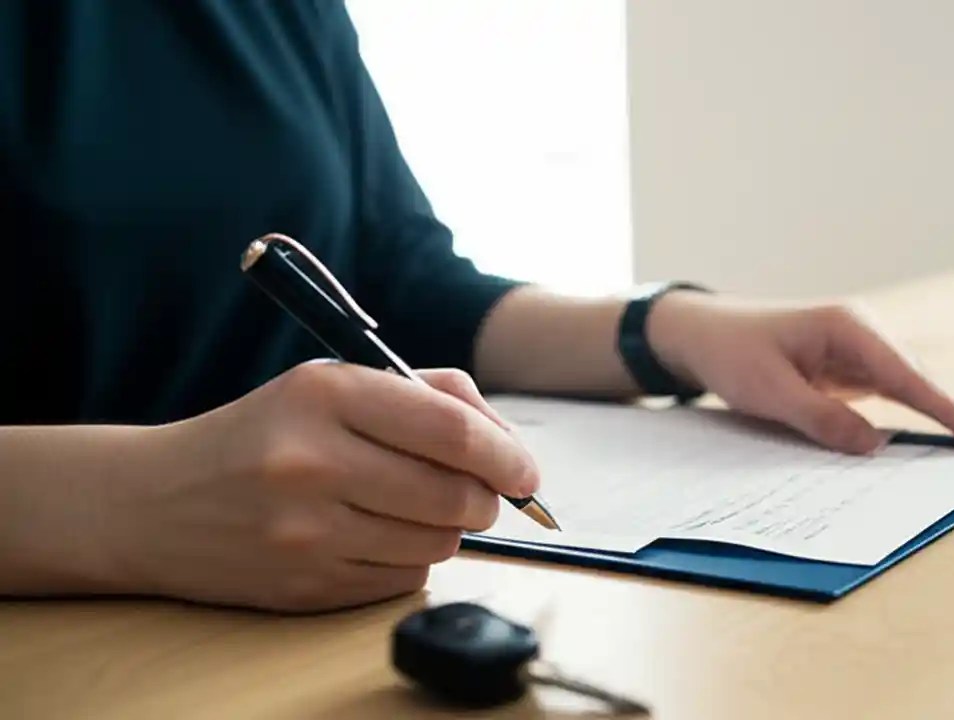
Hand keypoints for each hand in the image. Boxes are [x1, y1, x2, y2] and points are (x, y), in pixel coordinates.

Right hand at [115, 362, 536, 611]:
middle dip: (486, 497)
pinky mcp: (304, 586)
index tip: (526, 471)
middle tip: (479, 491)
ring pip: (436, 543)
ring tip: (414, 507)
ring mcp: (304, 532)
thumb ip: (426, 395)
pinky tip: (377, 535)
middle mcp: (311, 463)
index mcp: (324, 396)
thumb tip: (508, 441)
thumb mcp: (331, 385)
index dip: (507, 455)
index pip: (451, 431)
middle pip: (454, 495)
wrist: (154, 503)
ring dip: (448, 528)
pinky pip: (403, 578)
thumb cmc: (262, 434)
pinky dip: (411, 558)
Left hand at [648, 294, 953, 454]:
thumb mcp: (769, 390)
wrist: (705, 334)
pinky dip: (930, 416)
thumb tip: (876, 446)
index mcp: (849, 329)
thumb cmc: (733, 354)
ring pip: (919, 390)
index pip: (911, 378)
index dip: (953, 413)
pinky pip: (900, 398)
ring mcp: (862, 354)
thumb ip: (821, 419)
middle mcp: (865, 337)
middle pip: (927, 382)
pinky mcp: (854, 372)